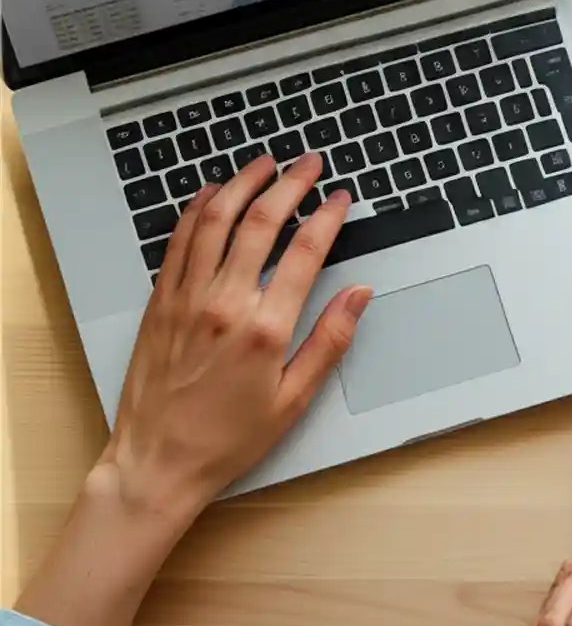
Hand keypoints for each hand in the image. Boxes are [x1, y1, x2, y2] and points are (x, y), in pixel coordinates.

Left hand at [99, 153, 370, 513]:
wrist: (157, 462)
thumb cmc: (228, 439)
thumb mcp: (294, 399)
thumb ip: (329, 340)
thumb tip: (359, 294)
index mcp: (264, 329)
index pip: (304, 252)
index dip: (327, 217)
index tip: (341, 198)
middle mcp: (223, 304)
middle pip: (260, 223)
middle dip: (290, 184)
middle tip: (309, 163)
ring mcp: (186, 298)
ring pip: (215, 220)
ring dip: (243, 184)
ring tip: (265, 163)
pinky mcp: (160, 302)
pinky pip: (178, 241)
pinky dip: (196, 209)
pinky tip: (212, 192)